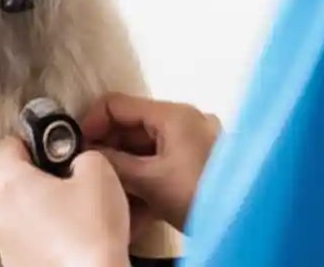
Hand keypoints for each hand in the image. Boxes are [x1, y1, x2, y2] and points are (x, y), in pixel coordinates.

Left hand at [0, 138, 129, 266]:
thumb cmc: (91, 230)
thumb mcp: (99, 172)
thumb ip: (82, 154)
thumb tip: (76, 162)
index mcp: (13, 184)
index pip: (8, 145)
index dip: (33, 141)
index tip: (54, 148)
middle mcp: (0, 215)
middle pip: (16, 184)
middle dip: (45, 181)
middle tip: (76, 186)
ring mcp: (5, 247)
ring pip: (24, 216)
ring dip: (47, 212)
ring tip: (81, 219)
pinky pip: (31, 242)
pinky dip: (49, 239)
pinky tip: (76, 242)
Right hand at [82, 93, 221, 232]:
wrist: (249, 218)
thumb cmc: (204, 193)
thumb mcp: (151, 180)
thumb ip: (114, 163)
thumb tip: (86, 155)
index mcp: (172, 115)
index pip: (117, 105)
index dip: (91, 123)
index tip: (73, 147)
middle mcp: (183, 124)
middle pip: (130, 130)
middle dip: (107, 154)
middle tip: (86, 176)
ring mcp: (192, 146)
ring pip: (144, 154)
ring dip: (123, 177)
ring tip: (107, 199)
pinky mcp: (197, 169)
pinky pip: (161, 171)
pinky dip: (144, 188)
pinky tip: (132, 214)